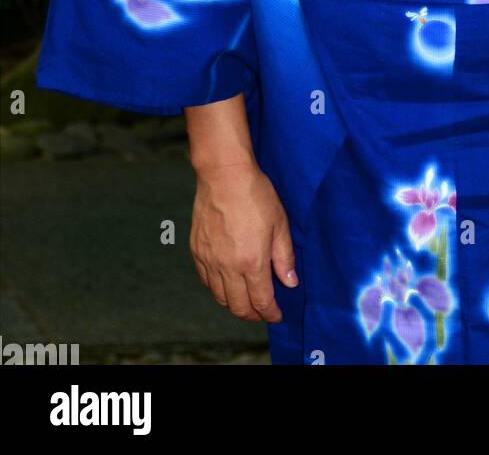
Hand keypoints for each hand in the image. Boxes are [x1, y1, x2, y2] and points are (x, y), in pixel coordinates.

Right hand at [190, 160, 298, 321]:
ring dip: (234, 304)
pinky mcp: (197, 251)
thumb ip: (284, 257)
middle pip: (238, 306)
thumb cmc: (256, 196)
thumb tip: (290, 283)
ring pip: (220, 297)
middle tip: (263, 312)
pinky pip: (206, 281)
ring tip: (246, 300)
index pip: (261, 301)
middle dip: (253, 315)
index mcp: (252, 262)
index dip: (271, 313)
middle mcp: (228, 267)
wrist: (224, 175)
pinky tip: (227, 284)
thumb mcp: (280, 224)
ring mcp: (209, 260)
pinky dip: (217, 290)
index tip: (278, 315)